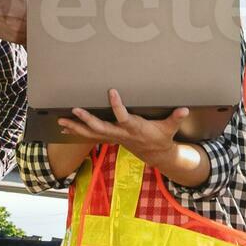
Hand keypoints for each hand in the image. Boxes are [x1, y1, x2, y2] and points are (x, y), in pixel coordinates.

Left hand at [63, 89, 192, 166]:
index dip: (117, 105)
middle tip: (75, 109)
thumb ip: (175, 118)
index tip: (112, 90)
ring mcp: (113, 137)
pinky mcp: (109, 137)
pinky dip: (77, 131)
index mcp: (134, 128)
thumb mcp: (170, 128)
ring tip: (61, 121)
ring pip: (91, 133)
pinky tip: (65, 127)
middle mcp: (120, 133)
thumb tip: (185, 109)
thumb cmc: (161, 137)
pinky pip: (90, 135)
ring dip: (76, 127)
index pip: (123, 117)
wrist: (155, 154)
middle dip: (87, 119)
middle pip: (100, 127)